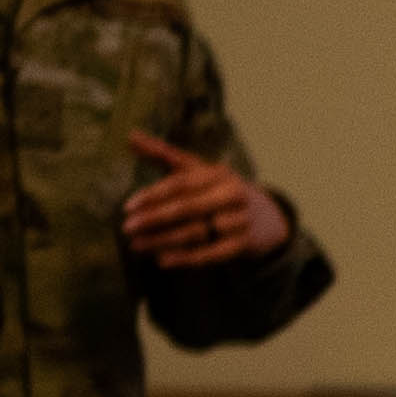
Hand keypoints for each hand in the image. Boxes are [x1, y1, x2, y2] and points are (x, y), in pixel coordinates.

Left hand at [123, 135, 289, 270]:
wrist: (267, 217)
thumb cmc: (219, 190)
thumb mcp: (197, 169)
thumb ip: (164, 154)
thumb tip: (131, 136)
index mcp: (217, 173)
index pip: (182, 183)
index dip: (154, 194)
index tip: (128, 206)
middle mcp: (231, 195)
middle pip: (189, 208)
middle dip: (155, 218)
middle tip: (128, 227)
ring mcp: (239, 221)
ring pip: (197, 232)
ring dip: (164, 240)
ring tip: (136, 246)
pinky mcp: (242, 245)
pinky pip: (211, 255)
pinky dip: (186, 258)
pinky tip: (162, 260)